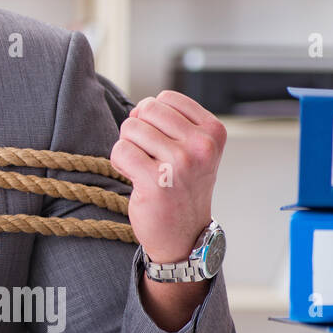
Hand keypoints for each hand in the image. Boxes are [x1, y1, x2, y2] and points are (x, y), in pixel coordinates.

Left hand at [108, 90, 225, 262]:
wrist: (184, 234)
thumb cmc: (183, 187)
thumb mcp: (193, 148)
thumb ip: (170, 121)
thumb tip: (137, 110)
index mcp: (213, 131)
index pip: (167, 98)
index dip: (154, 117)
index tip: (163, 141)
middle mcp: (201, 145)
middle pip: (146, 109)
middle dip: (138, 129)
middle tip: (150, 155)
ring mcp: (181, 163)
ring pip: (131, 128)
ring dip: (129, 147)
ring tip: (145, 168)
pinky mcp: (156, 181)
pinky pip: (120, 150)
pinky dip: (120, 163)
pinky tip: (136, 178)